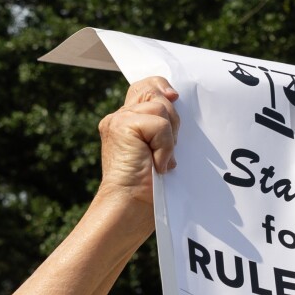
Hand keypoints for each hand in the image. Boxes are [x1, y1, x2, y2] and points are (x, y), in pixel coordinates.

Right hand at [96, 77, 179, 219]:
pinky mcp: (122, 126)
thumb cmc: (149, 187)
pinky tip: (157, 165)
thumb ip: (163, 125)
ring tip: (159, 160)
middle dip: (171, 119)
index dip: (162, 87)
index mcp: (128, 121)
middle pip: (155, 92)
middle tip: (166, 150)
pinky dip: (164, 147)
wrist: (130, 206)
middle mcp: (119, 117)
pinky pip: (160, 124)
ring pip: (160, 108)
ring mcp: (118, 120)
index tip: (175, 97)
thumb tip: (175, 98)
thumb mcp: (160, 150)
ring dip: (168, 138)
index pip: (145, 87)